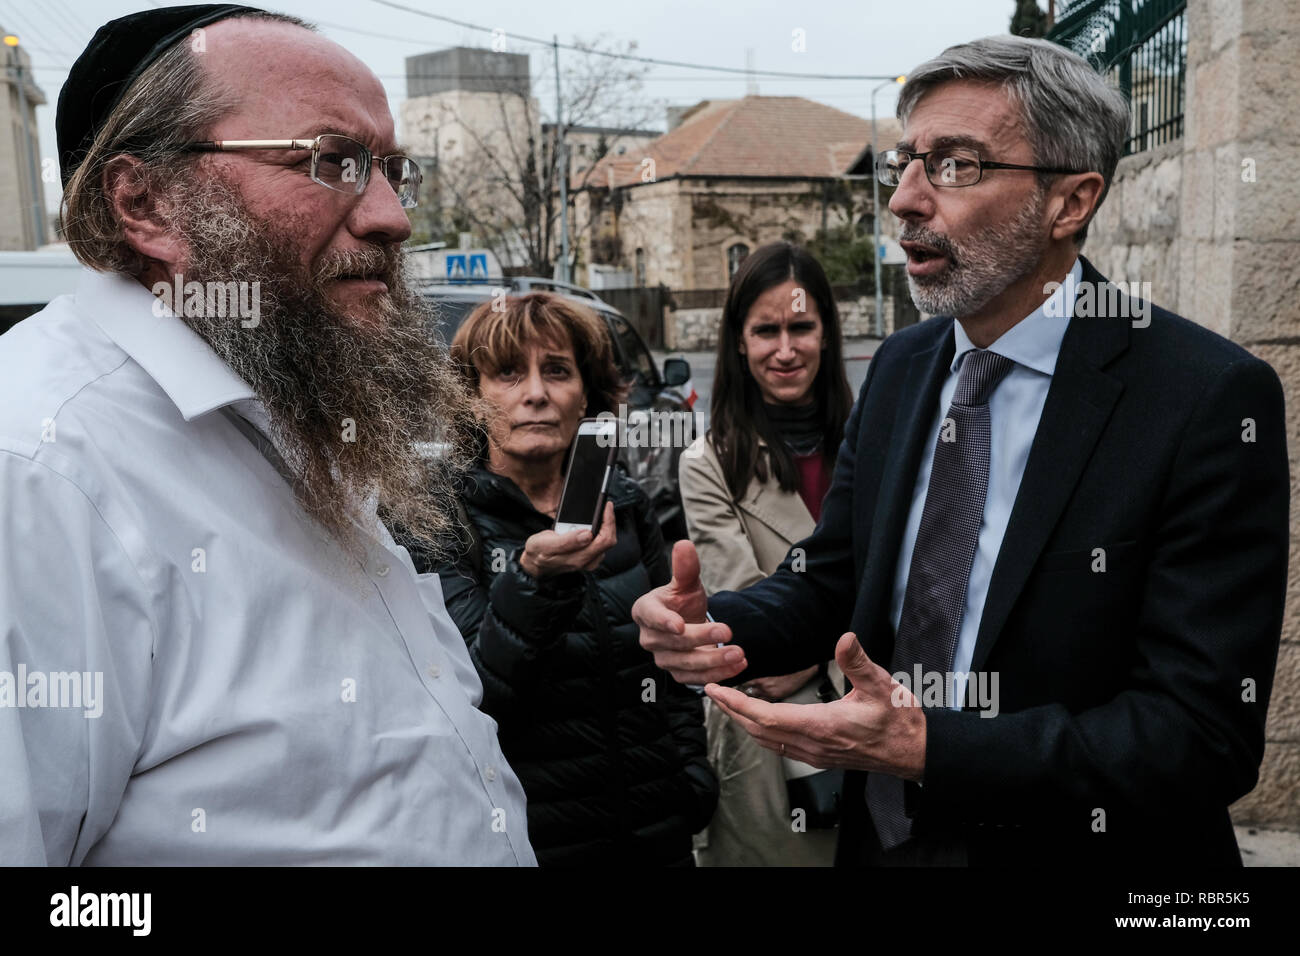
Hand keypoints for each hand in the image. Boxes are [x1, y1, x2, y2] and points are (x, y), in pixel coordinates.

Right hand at [519, 501, 615, 577]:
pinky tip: (594, 523)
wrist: (535, 563)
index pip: (604, 540)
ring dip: (605, 526)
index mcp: (579, 558)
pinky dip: (600, 530)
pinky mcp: (588, 557)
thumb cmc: (539, 552)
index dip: (609, 522)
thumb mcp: (546, 544)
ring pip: (606, 541)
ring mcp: (589, 560)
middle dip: (609, 521)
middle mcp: (588, 561)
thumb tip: (587, 535)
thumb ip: (567, 541)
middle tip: (604, 507)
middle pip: (609, 540)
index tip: (606, 506)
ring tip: (599, 513)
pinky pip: (600, 542)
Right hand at [633, 539, 745, 684]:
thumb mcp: (686, 583)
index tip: (680, 626)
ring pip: (687, 664)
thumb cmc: (683, 601)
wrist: (689, 623)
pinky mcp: (678, 674)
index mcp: (645, 611)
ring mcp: (663, 659)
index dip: (664, 622)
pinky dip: (718, 674)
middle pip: (674, 642)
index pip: (651, 617)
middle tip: (728, 631)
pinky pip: (696, 679)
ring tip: (739, 654)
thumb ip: (685, 568)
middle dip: (702, 638)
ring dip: (714, 661)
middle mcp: (650, 638)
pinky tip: (738, 666)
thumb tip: (684, 545)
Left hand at [706, 633, 926, 780]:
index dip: (737, 704)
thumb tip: (845, 638)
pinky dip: (761, 732)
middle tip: (711, 693)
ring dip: (744, 723)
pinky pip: (780, 747)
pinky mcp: (821, 757)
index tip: (715, 691)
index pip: (766, 717)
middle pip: (759, 731)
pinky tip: (758, 722)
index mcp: (822, 726)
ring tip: (728, 705)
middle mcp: (813, 744)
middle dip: (732, 711)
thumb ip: (859, 662)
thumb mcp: (882, 685)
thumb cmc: (900, 720)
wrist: (915, 752)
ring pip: (767, 742)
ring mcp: (816, 754)